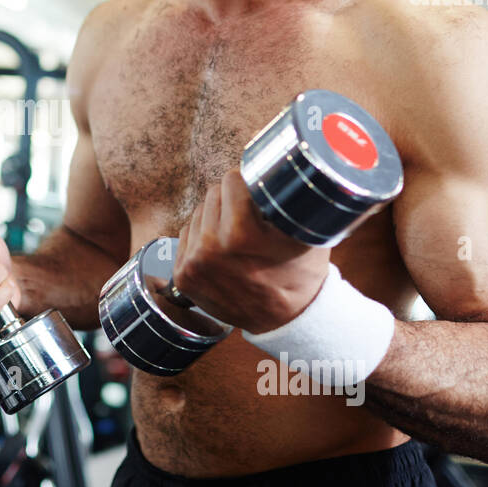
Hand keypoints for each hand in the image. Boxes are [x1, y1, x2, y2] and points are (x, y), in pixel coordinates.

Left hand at [171, 168, 330, 333]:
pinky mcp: (182, 275)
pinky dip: (203, 235)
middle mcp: (210, 248)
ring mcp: (193, 263)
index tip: (256, 191)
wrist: (286, 320)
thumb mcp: (305, 233)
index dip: (247, 182)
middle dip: (232, 198)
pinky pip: (187, 234)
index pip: (231, 181)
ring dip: (216, 216)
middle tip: (250, 213)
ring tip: (238, 233)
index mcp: (240, 234)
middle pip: (212, 194)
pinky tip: (223, 248)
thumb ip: (286, 200)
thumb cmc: (300, 273)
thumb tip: (276, 165)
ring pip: (199, 213)